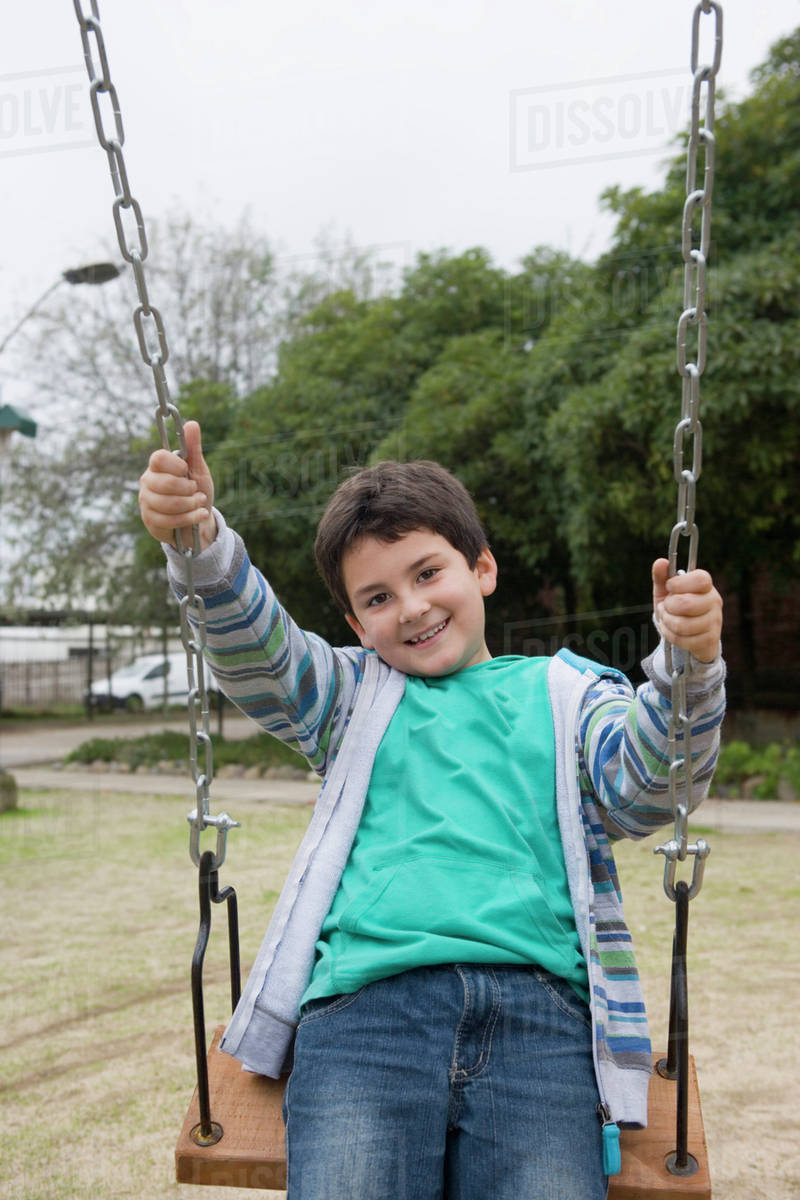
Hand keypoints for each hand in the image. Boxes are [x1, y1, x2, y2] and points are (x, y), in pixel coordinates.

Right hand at [138, 420, 217, 550]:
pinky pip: (171, 520)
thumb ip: (193, 448)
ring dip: (192, 504)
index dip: (177, 465)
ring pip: (170, 503)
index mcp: (157, 466)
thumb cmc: (196, 492)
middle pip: (166, 483)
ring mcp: (146, 502)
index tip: (186, 470)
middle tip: (196, 490)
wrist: (198, 522)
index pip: (159, 458)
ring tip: (199, 502)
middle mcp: (147, 482)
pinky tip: (200, 514)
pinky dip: (191, 517)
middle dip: (189, 489)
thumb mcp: (198, 470)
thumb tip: (192, 423)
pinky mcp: (150, 520)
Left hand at [651, 558, 721, 663]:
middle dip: (668, 607)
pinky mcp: (710, 640)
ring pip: (681, 625)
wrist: (688, 632)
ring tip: (667, 618)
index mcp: (706, 585)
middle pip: (686, 604)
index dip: (679, 583)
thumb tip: (660, 562)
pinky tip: (670, 630)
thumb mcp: (666, 591)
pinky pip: (682, 640)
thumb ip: (662, 577)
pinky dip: (669, 635)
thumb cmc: (676, 607)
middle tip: (666, 606)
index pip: (700, 579)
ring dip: (666, 622)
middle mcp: (714, 602)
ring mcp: (714, 622)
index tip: (669, 587)